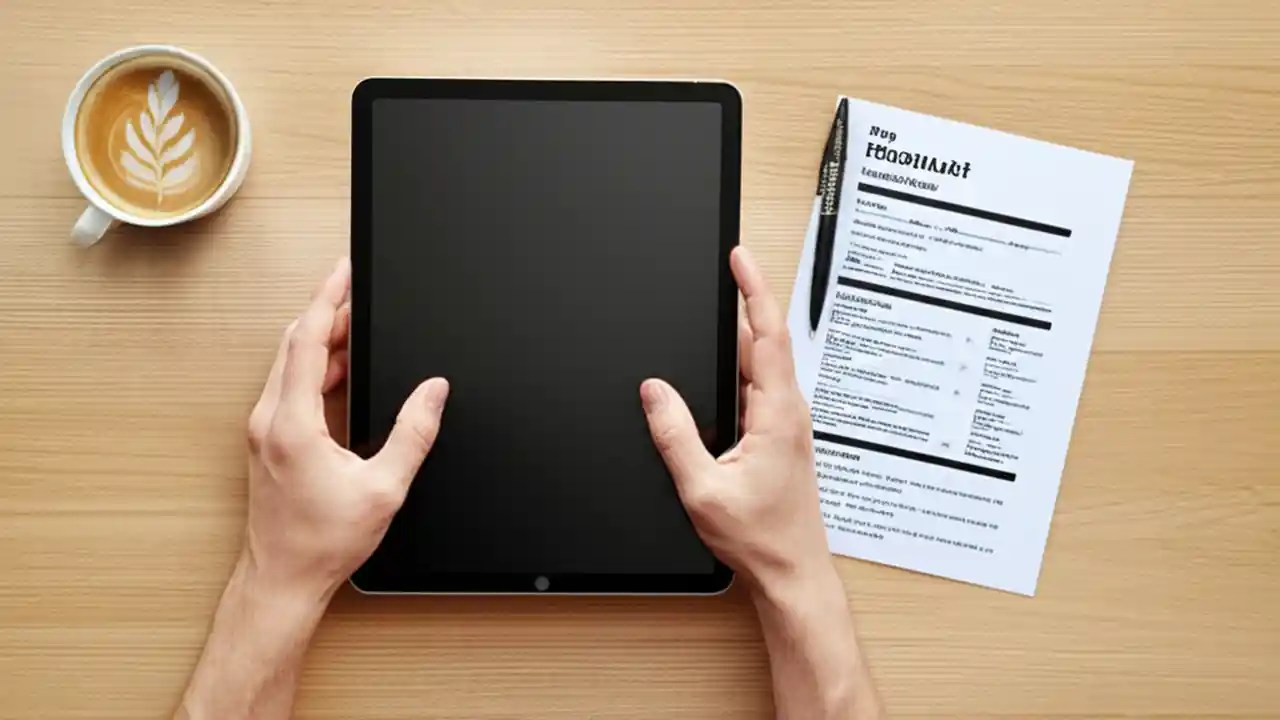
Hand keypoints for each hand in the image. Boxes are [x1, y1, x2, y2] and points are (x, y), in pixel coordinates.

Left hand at [243, 257, 449, 599]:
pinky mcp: (267, 439)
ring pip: (289, 362)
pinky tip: (342, 371)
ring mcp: (263, 429)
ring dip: (322, 340)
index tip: (343, 270)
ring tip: (357, 328)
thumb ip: (413, 433)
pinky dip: (315, 366)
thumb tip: (433, 391)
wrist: (282, 579)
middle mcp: (269, 420)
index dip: (327, 298)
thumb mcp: (384, 488)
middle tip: (359, 293)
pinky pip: (288, 385)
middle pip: (294, 343)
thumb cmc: (322, 542)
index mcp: (293, 424)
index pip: (306, 340)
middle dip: (328, 311)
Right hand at [641, 248, 882, 718]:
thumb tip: (654, 391)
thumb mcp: (702, 487)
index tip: (740, 258)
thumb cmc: (760, 538)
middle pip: (764, 343)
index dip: (754, 291)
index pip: (768, 335)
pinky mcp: (779, 437)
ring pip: (760, 366)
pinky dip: (740, 366)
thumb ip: (674, 435)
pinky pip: (758, 387)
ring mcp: (786, 424)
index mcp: (777, 414)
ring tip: (717, 309)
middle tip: (721, 271)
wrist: (792, 572)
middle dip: (743, 303)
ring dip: (740, 337)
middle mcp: (787, 412)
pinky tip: (720, 367)